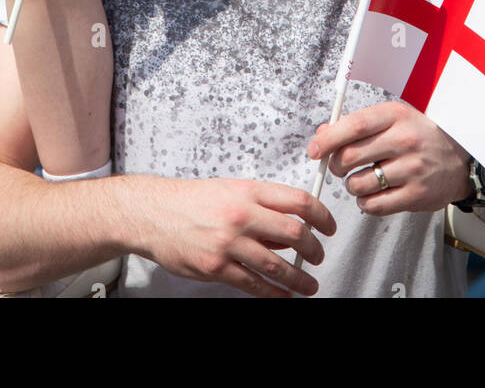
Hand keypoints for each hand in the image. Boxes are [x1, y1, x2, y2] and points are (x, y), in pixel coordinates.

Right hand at [137, 177, 335, 298]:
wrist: (156, 213)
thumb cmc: (193, 200)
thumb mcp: (231, 190)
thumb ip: (261, 208)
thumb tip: (289, 232)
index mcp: (248, 191)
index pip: (298, 201)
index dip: (321, 216)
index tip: (328, 227)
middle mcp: (241, 215)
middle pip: (294, 233)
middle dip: (313, 250)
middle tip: (318, 256)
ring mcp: (229, 243)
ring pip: (277, 265)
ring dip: (299, 279)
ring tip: (308, 285)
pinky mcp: (217, 267)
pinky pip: (253, 284)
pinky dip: (273, 293)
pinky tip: (283, 295)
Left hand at [308, 101, 469, 214]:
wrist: (459, 159)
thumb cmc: (417, 135)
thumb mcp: (392, 119)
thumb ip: (357, 125)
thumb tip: (321, 134)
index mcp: (396, 115)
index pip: (355, 125)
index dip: (329, 138)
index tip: (314, 149)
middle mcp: (405, 140)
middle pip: (351, 157)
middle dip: (336, 165)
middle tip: (339, 167)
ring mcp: (412, 170)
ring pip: (359, 184)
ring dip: (352, 186)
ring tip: (362, 180)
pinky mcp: (417, 196)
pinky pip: (374, 206)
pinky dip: (365, 203)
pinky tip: (372, 195)